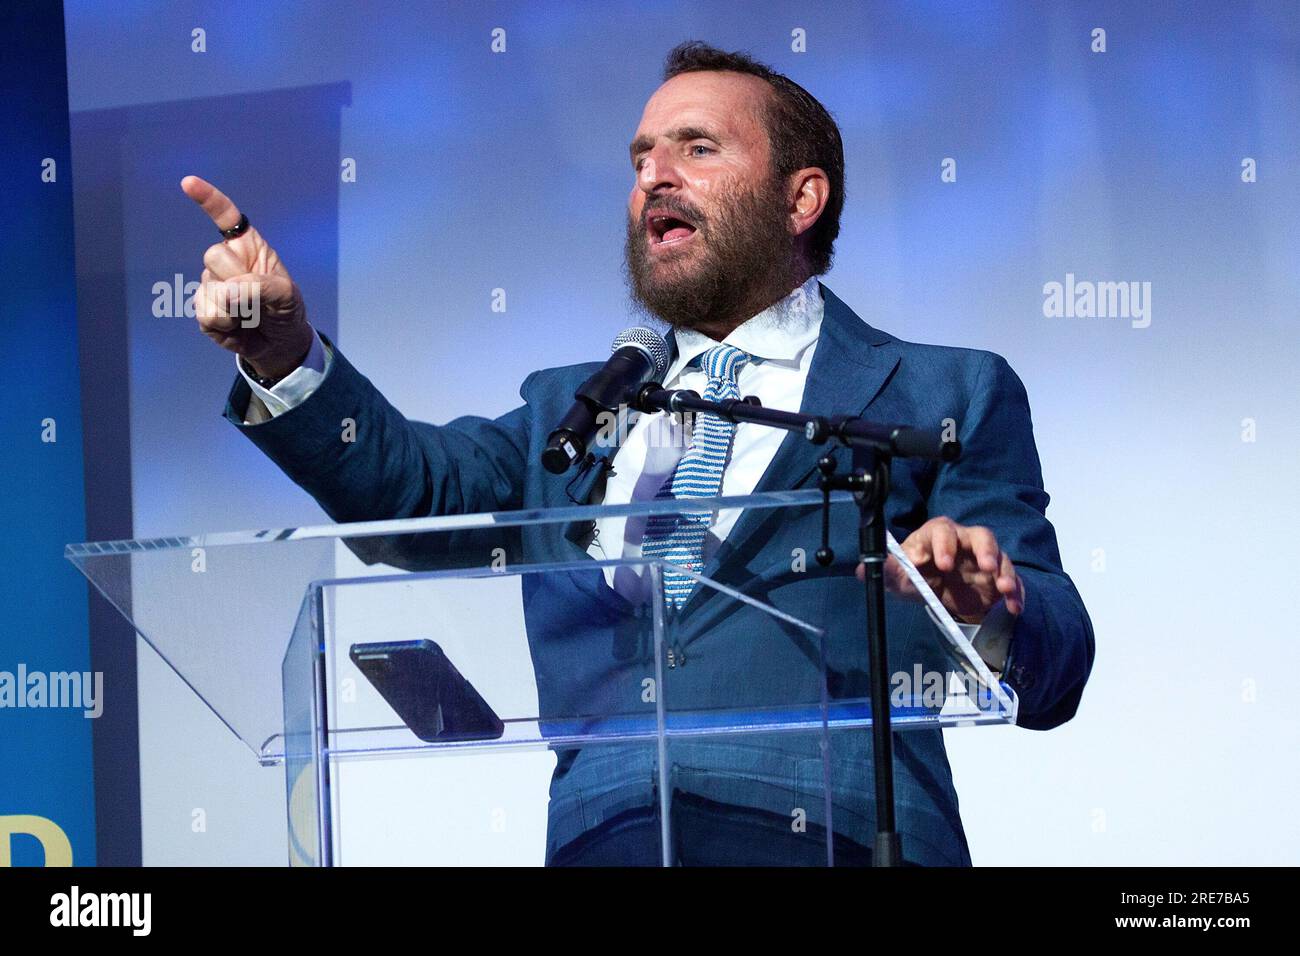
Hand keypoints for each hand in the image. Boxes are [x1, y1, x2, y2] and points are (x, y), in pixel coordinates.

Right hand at [180, 175, 312, 379]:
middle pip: (213, 256)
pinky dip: (226, 325)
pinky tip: (237, 326)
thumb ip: (259, 289)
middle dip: (238, 280)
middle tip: (259, 297)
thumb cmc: (285, 310)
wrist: (278, 342)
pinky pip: (206, 314)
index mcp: (248, 247)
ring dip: (235, 309)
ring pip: (209, 290)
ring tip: (251, 315)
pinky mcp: (203, 308)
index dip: (208, 199)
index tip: (189, 183)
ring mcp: (211, 284)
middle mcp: (226, 261)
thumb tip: (225, 292)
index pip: (225, 217)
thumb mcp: (285, 296)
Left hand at [859, 516, 1024, 623]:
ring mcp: (985, 559)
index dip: (942, 544)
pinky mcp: (999, 578)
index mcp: (937, 536)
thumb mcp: (900, 577)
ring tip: (1003, 587)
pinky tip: (1014, 607)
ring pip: (1001, 555)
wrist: (940, 596)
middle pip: (979, 535)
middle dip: (984, 549)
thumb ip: (885, 571)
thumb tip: (859, 569)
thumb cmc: (918, 577)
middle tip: (984, 566)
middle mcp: (964, 542)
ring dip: (1004, 569)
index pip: (941, 530)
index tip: (939, 563)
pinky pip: (1013, 580)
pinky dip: (1016, 593)